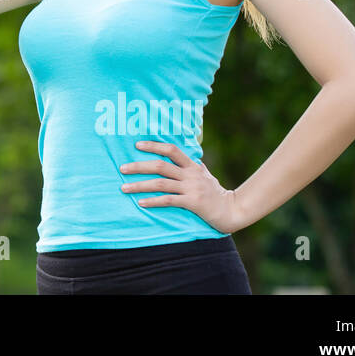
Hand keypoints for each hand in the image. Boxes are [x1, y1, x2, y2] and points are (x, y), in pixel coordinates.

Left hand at [120, 141, 245, 233]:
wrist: (233, 210)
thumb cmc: (216, 193)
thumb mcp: (205, 175)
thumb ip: (194, 165)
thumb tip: (188, 155)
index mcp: (192, 165)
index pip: (171, 150)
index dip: (154, 145)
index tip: (137, 145)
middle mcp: (190, 174)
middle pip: (160, 166)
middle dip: (139, 166)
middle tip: (122, 168)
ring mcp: (192, 188)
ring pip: (161, 183)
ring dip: (140, 185)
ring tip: (124, 188)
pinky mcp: (193, 203)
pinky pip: (169, 200)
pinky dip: (153, 201)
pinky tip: (141, 203)